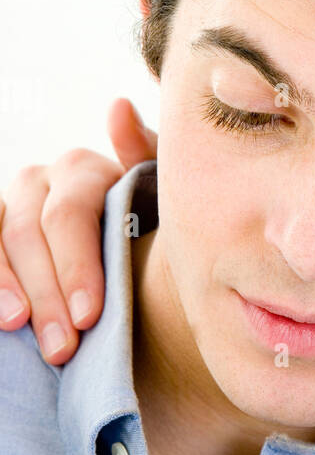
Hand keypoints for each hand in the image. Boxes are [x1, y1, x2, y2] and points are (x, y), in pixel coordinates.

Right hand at [0, 98, 156, 363]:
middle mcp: (36, 181)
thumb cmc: (150, 230)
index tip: (90, 317)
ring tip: (18, 330)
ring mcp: (7, 205)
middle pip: (29, 234)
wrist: (132, 258)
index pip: (70, 214)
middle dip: (47, 295)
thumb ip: (146, 160)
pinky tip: (2, 319)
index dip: (76, 266)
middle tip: (63, 347)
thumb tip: (116, 107)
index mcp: (80, 170)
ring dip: (6, 289)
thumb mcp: (159, 198)